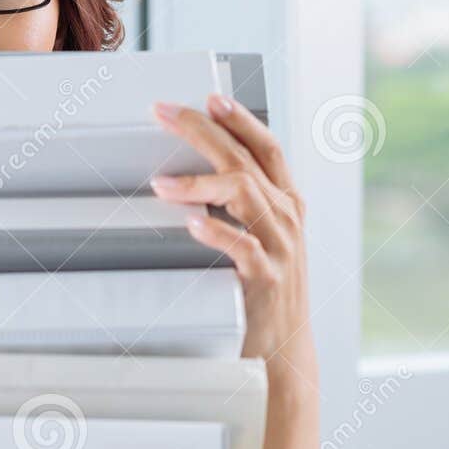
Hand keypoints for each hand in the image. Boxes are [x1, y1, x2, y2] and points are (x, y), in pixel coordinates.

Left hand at [151, 93, 316, 387]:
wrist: (284, 350)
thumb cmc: (264, 293)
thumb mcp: (263, 241)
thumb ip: (243, 208)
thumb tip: (195, 177)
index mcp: (288, 203)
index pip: (268, 147)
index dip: (240, 119)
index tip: (210, 97)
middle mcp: (287, 217)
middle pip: (245, 160)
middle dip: (203, 132)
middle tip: (163, 114)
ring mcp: (280, 247)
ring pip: (244, 194)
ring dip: (198, 183)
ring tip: (160, 182)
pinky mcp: (266, 279)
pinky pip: (242, 248)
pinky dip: (215, 232)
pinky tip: (191, 224)